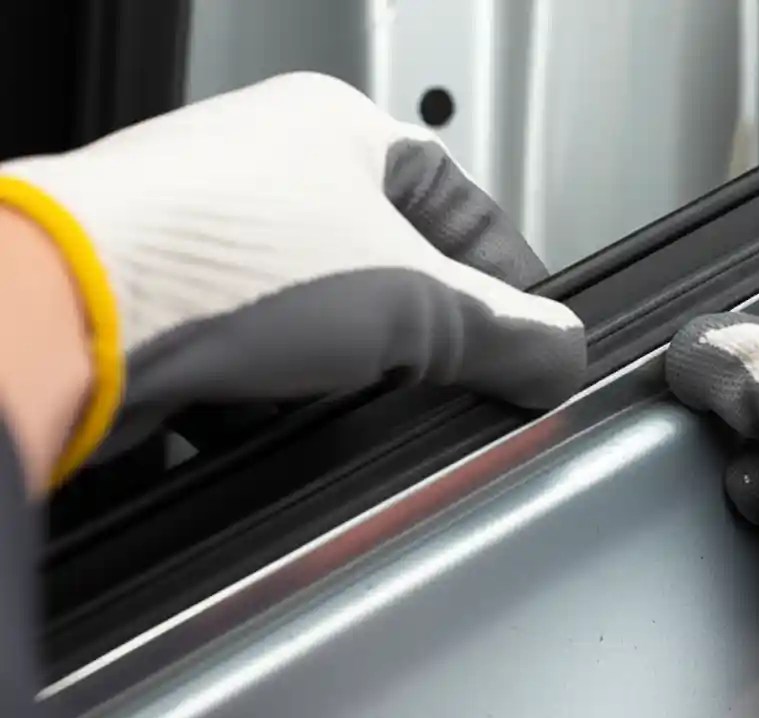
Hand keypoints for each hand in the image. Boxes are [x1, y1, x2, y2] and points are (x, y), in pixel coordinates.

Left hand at [0, 72, 584, 484]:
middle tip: (446, 379)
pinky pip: (253, 349)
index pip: (465, 205)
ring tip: (349, 398)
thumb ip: (506, 331)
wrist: (61, 315)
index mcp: (340, 128)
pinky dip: (274, 390)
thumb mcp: (412, 299)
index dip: (511, 276)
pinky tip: (273, 411)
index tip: (532, 336)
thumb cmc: (217, 259)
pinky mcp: (165, 295)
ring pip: (319, 315)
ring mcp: (212, 230)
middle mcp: (270, 168)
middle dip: (418, 336)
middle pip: (391, 266)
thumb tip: (561, 351)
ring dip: (343, 370)